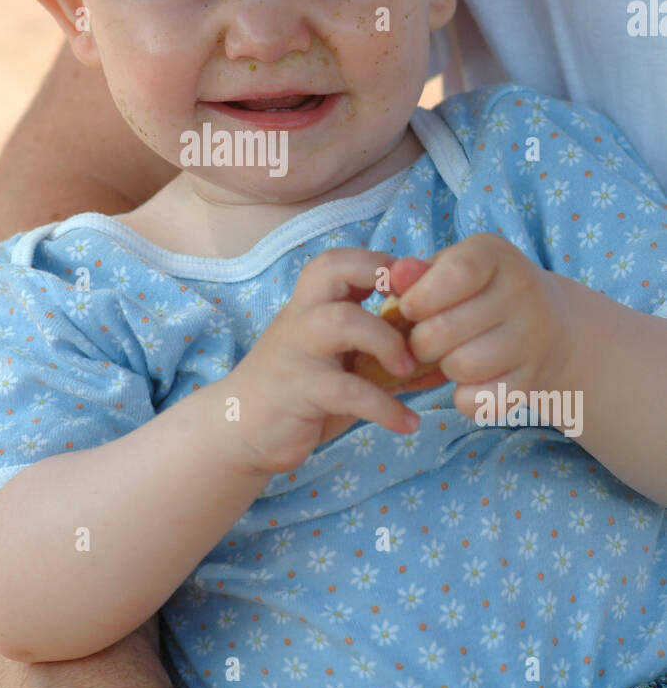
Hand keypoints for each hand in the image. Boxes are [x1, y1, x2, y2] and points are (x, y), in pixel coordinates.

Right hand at [225, 247, 423, 476]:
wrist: (239, 428)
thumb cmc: (300, 387)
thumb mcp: (339, 360)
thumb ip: (380, 348)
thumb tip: (447, 352)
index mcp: (311, 303)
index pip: (344, 260)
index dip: (386, 263)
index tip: (424, 290)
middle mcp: (301, 316)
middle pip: (333, 268)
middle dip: (380, 275)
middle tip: (417, 311)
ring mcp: (296, 351)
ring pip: (342, 321)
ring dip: (387, 341)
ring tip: (410, 369)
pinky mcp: (298, 390)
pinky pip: (347, 391)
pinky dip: (385, 407)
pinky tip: (408, 422)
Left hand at [395, 233, 572, 420]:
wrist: (552, 324)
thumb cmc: (478, 292)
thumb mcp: (449, 269)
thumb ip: (418, 275)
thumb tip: (394, 277)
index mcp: (494, 256)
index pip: (458, 273)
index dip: (421, 297)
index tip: (408, 308)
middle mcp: (522, 292)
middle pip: (446, 329)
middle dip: (420, 341)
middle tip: (423, 340)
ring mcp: (533, 338)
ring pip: (463, 366)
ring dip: (443, 368)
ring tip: (448, 357)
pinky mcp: (532, 379)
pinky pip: (483, 401)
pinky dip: (464, 398)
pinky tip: (467, 381)